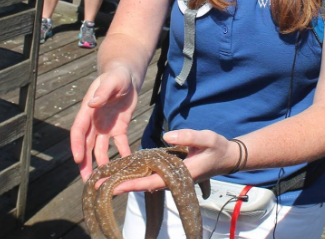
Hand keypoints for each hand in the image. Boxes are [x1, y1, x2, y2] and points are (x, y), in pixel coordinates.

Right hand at [70, 66, 138, 179]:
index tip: (77, 159)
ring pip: (99, 150)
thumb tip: (92, 103)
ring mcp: (105, 128)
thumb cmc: (118, 75)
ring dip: (100, 164)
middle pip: (86, 146)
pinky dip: (122, 155)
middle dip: (85, 163)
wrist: (127, 76)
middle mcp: (94, 122)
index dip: (77, 145)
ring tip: (104, 181)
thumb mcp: (112, 81)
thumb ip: (103, 92)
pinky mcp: (119, 129)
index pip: (79, 131)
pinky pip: (120, 145)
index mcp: (88, 111)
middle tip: (87, 181)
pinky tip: (126, 168)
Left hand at [110, 129, 237, 194]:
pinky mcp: (169, 173)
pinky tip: (122, 172)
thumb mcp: (207, 138)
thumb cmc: (218, 148)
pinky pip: (149, 176)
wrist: (227, 157)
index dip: (132, 184)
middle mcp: (172, 180)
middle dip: (121, 185)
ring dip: (125, 181)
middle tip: (97, 185)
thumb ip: (189, 137)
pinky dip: (135, 175)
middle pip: (143, 185)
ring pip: (144, 182)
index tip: (114, 186)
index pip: (151, 182)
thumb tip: (166, 136)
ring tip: (104, 180)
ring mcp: (170, 178)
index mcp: (180, 174)